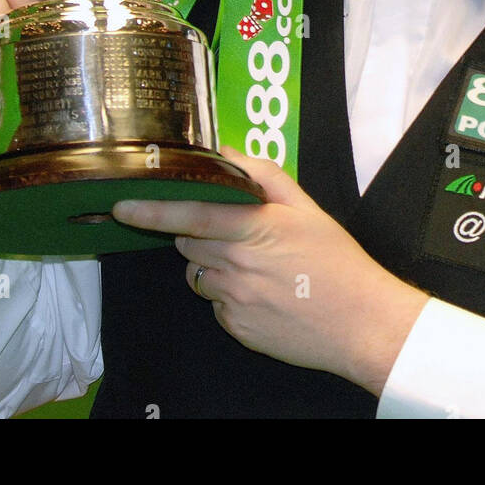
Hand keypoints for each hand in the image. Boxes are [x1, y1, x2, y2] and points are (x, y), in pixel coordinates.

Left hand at [113, 150, 428, 395]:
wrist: (361, 324)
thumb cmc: (338, 261)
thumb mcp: (306, 208)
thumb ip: (263, 176)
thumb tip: (227, 155)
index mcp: (254, 229)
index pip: (191, 215)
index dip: (153, 211)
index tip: (123, 205)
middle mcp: (238, 266)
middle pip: (188, 243)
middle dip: (197, 234)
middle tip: (233, 233)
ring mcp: (235, 301)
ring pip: (198, 275)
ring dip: (212, 265)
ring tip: (254, 267)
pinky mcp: (237, 329)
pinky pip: (215, 305)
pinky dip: (228, 296)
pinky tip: (262, 294)